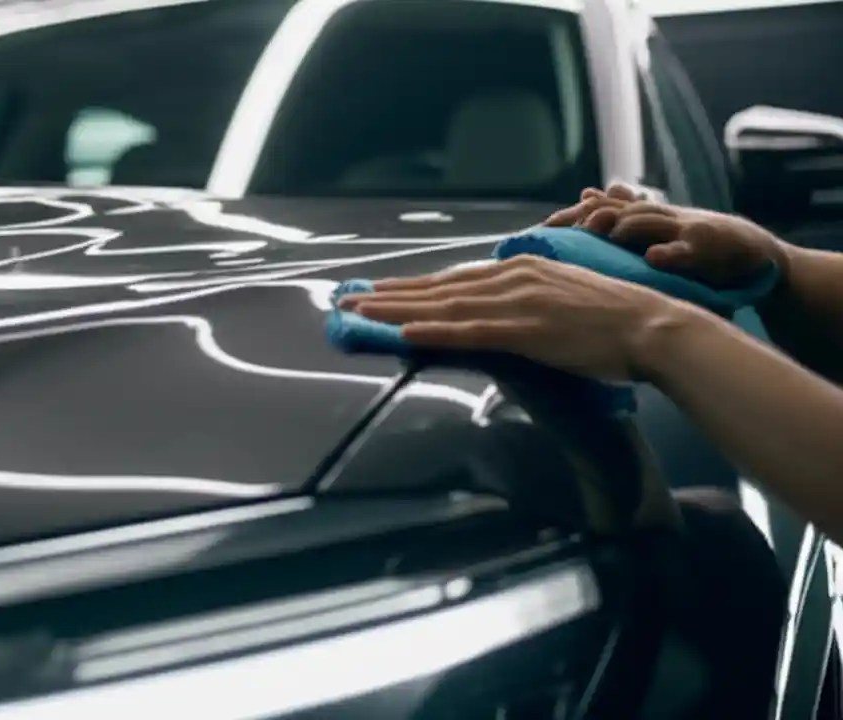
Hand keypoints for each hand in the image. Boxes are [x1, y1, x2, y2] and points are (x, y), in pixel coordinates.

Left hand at [338, 255, 700, 381]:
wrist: (652, 327)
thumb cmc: (614, 320)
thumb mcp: (564, 297)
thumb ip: (529, 299)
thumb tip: (503, 311)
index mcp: (522, 269)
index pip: (456, 279)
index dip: (415, 287)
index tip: (381, 291)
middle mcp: (513, 277)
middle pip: (440, 287)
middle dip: (392, 295)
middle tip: (350, 301)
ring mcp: (518, 302)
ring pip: (446, 306)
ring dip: (399, 311)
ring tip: (361, 315)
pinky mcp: (526, 329)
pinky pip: (471, 331)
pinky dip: (436, 330)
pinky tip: (406, 333)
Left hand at [546, 183, 789, 288]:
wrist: (753, 252)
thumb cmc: (697, 243)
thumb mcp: (658, 229)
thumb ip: (624, 213)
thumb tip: (587, 194)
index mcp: (646, 217)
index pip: (604, 209)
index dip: (575, 215)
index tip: (543, 226)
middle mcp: (662, 217)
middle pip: (620, 210)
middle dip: (590, 216)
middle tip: (561, 227)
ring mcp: (686, 230)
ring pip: (650, 222)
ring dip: (624, 226)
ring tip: (601, 232)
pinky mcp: (710, 249)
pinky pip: (689, 250)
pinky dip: (672, 253)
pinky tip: (654, 257)